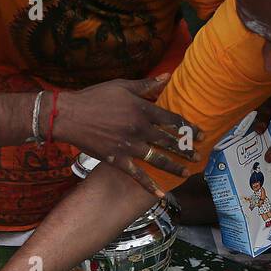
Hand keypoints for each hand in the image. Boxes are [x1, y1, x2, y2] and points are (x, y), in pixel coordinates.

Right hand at [56, 73, 202, 197]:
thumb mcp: (123, 85)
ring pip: (158, 158)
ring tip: (188, 172)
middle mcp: (139, 128)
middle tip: (199, 155)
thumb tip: (168, 76)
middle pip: (169, 140)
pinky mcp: (117, 159)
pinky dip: (148, 185)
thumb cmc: (94, 97)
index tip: (201, 134)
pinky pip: (136, 174)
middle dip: (187, 149)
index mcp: (143, 109)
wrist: (69, 115)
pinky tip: (160, 193)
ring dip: (175, 166)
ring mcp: (129, 146)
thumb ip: (147, 85)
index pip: (173, 120)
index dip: (189, 128)